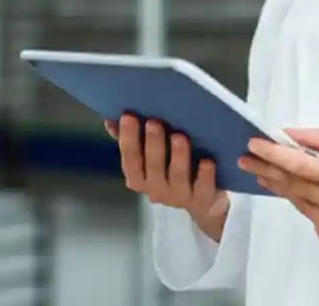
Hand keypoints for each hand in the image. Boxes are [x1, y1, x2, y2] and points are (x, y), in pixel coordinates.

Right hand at [105, 114, 230, 241]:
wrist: (202, 202)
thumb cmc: (171, 171)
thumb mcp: (150, 158)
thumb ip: (132, 140)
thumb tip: (111, 120)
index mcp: (140, 178)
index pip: (130, 159)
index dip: (128, 139)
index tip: (128, 116)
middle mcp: (157, 190)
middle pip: (153, 167)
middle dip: (153, 145)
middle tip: (154, 123)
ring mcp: (180, 196)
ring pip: (177, 176)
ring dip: (178, 156)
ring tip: (179, 136)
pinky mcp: (203, 199)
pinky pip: (204, 188)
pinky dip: (205, 175)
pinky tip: (207, 161)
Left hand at [238, 128, 318, 277]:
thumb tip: (294, 133)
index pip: (298, 163)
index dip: (272, 153)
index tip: (253, 144)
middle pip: (290, 184)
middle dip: (265, 169)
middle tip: (246, 159)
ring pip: (298, 202)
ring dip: (281, 187)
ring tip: (266, 173)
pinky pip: (312, 220)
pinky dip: (309, 207)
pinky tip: (313, 199)